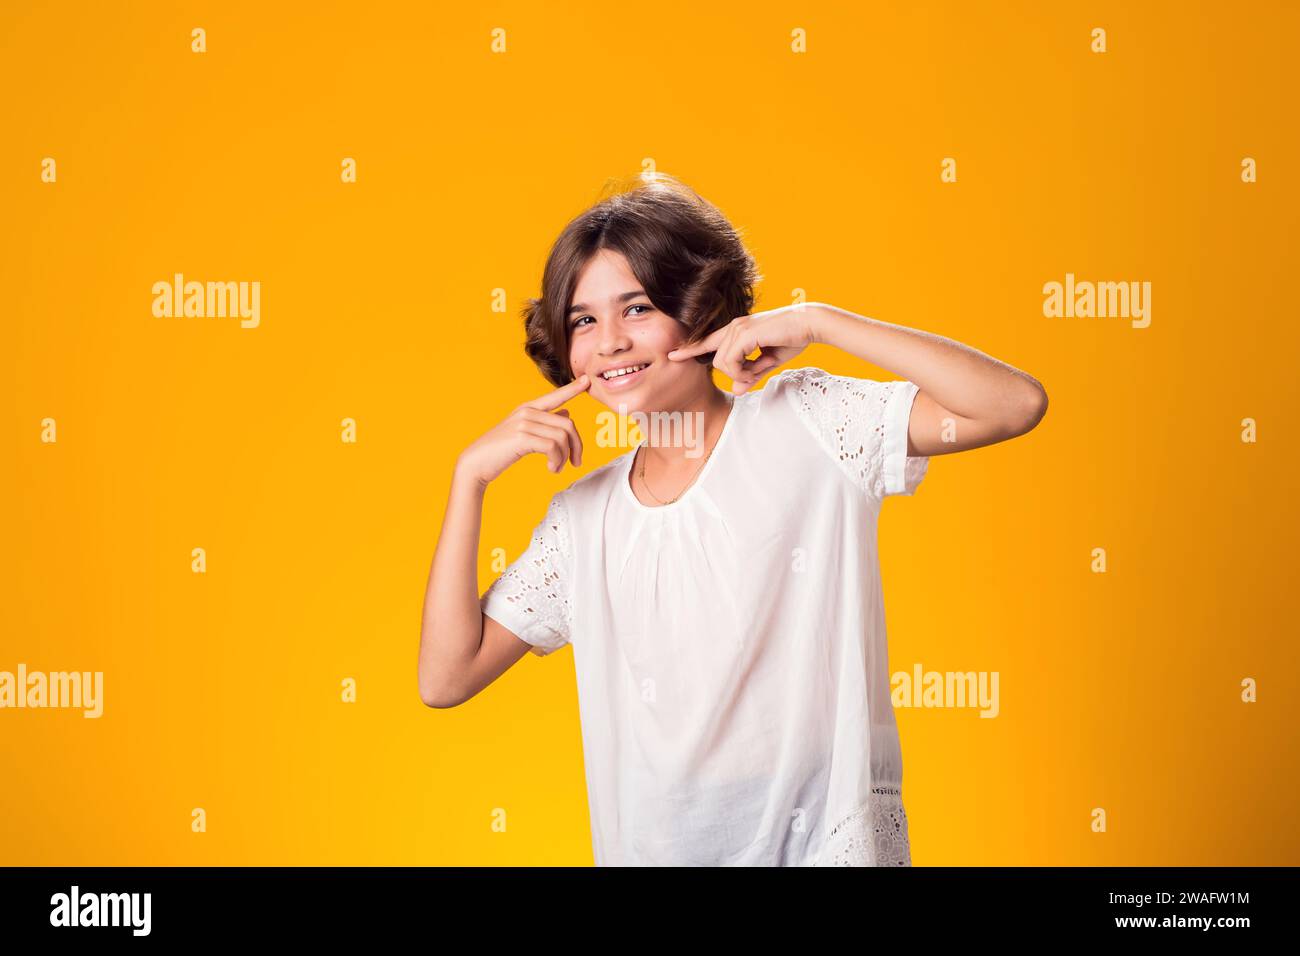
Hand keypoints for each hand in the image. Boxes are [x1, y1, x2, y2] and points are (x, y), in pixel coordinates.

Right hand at [457, 375, 590, 485]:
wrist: (475, 464)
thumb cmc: (499, 450)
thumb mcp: (523, 432)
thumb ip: (544, 421)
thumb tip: (567, 412)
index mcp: (527, 408)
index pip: (555, 396)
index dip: (572, 389)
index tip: (587, 380)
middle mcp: (527, 412)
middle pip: (568, 424)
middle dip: (577, 446)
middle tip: (575, 462)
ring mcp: (524, 423)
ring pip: (562, 437)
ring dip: (564, 457)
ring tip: (556, 468)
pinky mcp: (522, 437)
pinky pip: (553, 447)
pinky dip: (556, 461)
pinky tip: (551, 468)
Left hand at [665, 304, 822, 393]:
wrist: (809, 324)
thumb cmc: (791, 339)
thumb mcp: (768, 363)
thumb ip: (751, 375)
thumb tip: (736, 390)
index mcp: (736, 331)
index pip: (707, 341)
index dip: (689, 350)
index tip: (672, 356)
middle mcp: (733, 327)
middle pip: (717, 361)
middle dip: (735, 374)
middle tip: (756, 374)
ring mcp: (737, 329)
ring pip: (722, 364)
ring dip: (741, 374)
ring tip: (759, 369)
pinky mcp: (744, 334)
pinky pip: (731, 362)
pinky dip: (743, 371)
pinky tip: (758, 367)